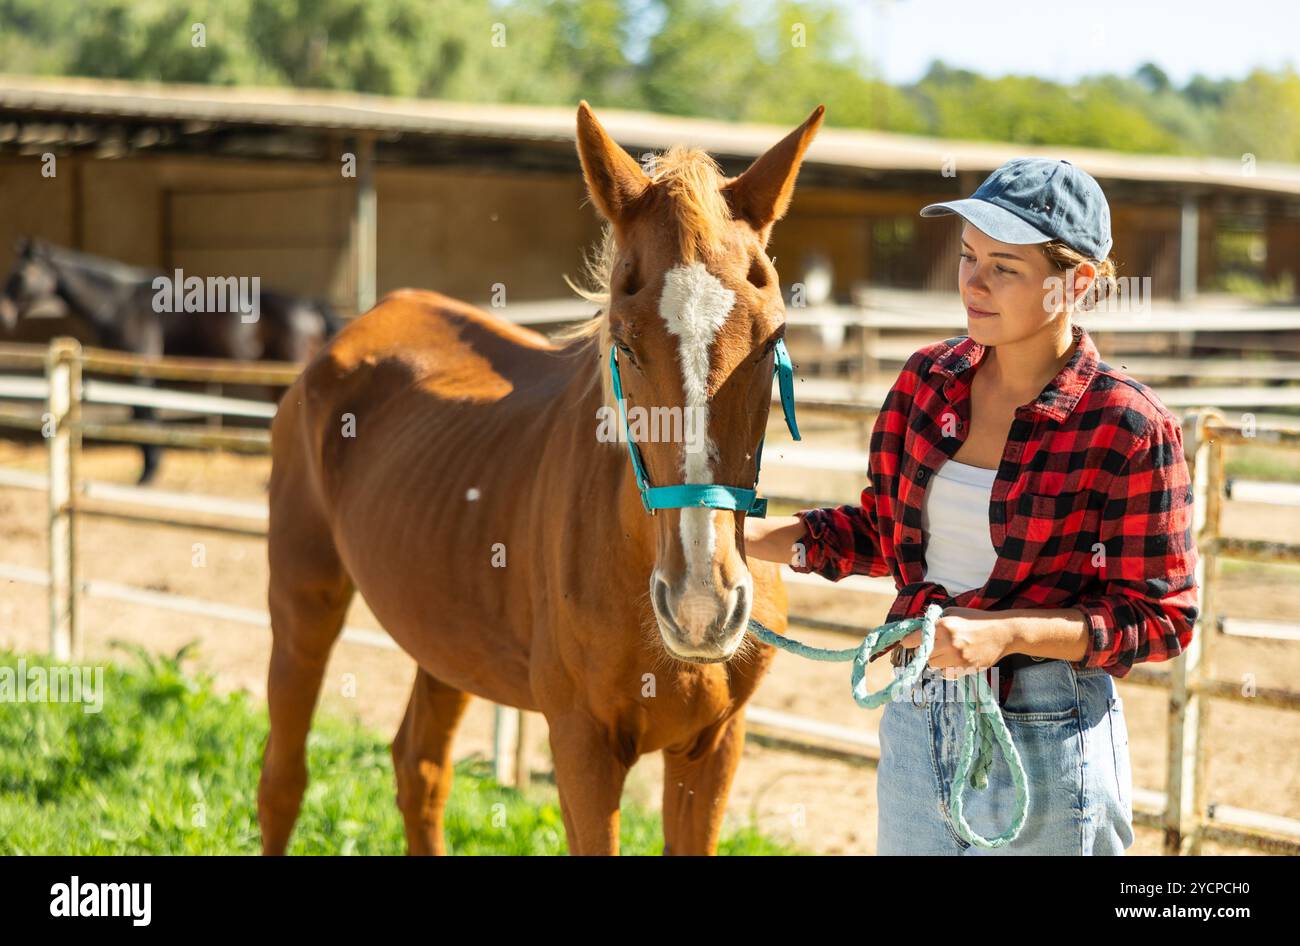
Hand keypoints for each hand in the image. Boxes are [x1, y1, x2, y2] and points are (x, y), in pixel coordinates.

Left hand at [898, 606, 1015, 679]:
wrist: (1003, 632)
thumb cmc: (977, 620)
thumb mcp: (954, 612)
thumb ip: (935, 621)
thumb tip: (917, 629)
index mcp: (943, 626)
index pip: (915, 639)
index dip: (908, 642)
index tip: (905, 644)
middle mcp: (948, 642)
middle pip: (923, 655)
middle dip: (925, 651)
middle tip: (933, 646)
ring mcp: (957, 657)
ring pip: (934, 666)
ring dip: (936, 660)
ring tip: (946, 652)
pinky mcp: (966, 668)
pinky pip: (947, 674)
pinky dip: (947, 669)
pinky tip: (955, 660)